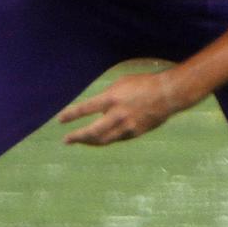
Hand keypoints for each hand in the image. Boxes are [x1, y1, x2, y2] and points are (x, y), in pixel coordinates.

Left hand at [57, 71, 179, 146]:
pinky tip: (100, 138)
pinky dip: (106, 138)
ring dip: (90, 142)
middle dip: (77, 137)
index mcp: (112, 98)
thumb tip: (97, 110)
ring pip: (103, 140)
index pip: (85, 109)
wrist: (167, 95)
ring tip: (81, 141)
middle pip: (92, 132)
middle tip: (66, 140)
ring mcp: (126, 126)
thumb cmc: (143, 85)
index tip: (60, 120)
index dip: (71, 115)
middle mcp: (117, 114)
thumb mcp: (121, 84)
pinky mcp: (134, 133)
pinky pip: (116, 138)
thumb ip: (107, 97)